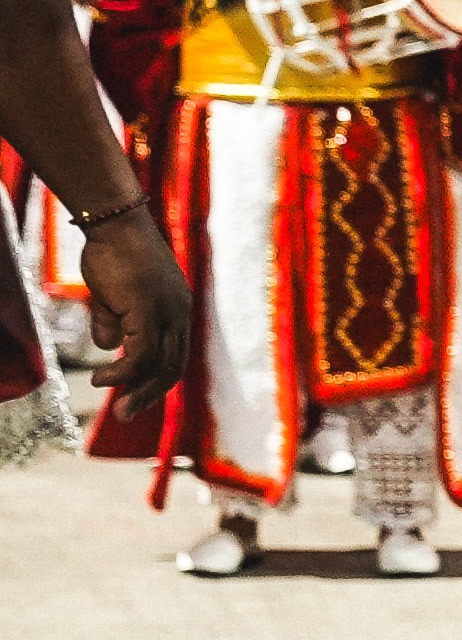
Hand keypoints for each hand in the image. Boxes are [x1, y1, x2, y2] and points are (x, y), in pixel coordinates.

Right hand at [76, 202, 187, 399]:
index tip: (136, 395)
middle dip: (151, 394)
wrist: (114, 224)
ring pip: (161, 364)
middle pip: (174, 365)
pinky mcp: (149, 311)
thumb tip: (109, 348)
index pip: (175, 354)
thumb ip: (113, 323)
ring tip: (118, 408)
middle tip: (127, 415)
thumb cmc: (111, 254)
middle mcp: (179, 314)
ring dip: (139, 390)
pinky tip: (104, 379)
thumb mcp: (112, 297)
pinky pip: (142, 353)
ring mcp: (168, 312)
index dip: (157, 378)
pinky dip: (125, 372)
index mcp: (176, 310)